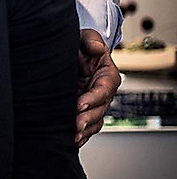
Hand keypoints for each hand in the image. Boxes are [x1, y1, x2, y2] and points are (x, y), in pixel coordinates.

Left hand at [76, 29, 120, 146]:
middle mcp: (103, 93)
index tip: (80, 104)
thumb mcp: (86, 37)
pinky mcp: (83, 110)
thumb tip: (97, 49)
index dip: (92, 98)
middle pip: (99, 110)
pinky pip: (85, 126)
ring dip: (84, 131)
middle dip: (87, 119)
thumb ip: (91, 41)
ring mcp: (94, 104)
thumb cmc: (82, 45)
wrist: (73, 54)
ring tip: (72, 137)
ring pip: (93, 122)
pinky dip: (80, 135)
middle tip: (75, 126)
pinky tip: (70, 141)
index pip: (103, 90)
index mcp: (107, 76)